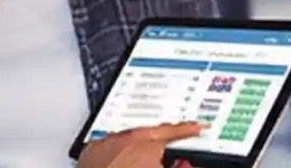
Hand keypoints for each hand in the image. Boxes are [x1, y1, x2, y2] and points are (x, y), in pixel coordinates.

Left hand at [77, 122, 202, 167]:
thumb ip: (180, 166)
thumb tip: (187, 163)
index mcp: (147, 145)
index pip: (175, 131)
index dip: (189, 129)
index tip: (198, 127)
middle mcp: (126, 138)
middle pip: (152, 132)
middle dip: (163, 139)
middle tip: (171, 149)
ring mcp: (107, 143)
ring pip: (129, 137)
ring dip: (139, 146)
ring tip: (143, 161)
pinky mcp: (91, 151)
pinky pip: (110, 144)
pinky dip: (118, 150)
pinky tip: (122, 161)